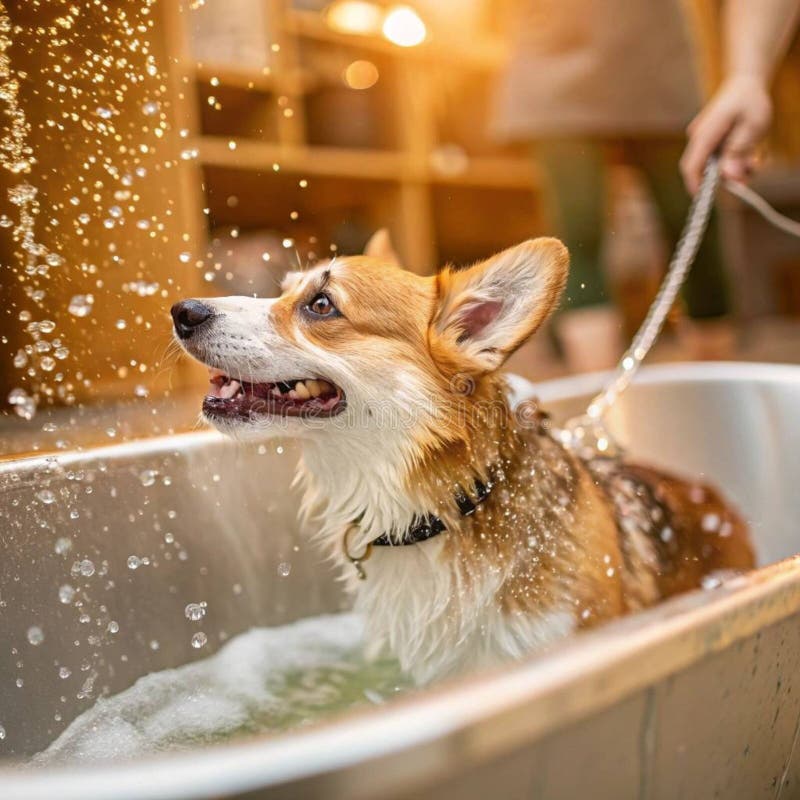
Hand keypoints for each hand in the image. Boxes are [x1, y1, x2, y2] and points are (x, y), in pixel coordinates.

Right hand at [680, 75, 772, 193]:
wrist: (745, 83)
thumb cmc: (751, 101)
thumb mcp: (753, 126)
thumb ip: (739, 152)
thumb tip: (729, 177)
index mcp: (705, 133)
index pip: (691, 166)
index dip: (696, 185)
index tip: (707, 200)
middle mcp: (698, 138)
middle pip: (703, 169)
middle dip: (725, 177)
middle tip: (750, 175)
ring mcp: (701, 140)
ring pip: (713, 166)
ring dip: (734, 169)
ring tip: (756, 160)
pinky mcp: (708, 143)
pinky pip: (717, 159)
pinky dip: (733, 161)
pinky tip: (749, 153)